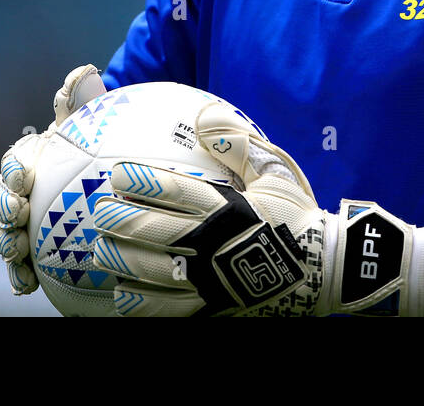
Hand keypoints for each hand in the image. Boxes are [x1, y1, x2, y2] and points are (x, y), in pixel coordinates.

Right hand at [0, 64, 109, 295]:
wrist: (99, 174)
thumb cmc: (89, 144)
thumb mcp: (87, 121)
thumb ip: (81, 100)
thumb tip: (85, 71)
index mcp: (29, 160)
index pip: (15, 163)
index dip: (14, 170)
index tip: (23, 175)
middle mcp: (20, 192)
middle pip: (2, 201)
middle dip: (3, 208)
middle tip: (16, 214)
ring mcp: (25, 222)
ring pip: (6, 234)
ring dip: (7, 243)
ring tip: (16, 250)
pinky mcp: (34, 250)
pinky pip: (22, 265)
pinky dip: (20, 275)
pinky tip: (27, 286)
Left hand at [89, 101, 423, 315]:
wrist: (324, 272)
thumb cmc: (296, 218)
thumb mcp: (276, 175)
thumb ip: (240, 144)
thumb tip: (207, 116)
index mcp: (227, 207)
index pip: (176, 190)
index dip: (143, 181)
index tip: (118, 174)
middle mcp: (212, 243)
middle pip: (153, 229)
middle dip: (120, 219)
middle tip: (99, 211)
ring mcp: (210, 278)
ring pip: (152, 269)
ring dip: (122, 258)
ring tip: (102, 251)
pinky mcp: (212, 305)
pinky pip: (168, 308)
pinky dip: (141, 302)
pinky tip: (121, 295)